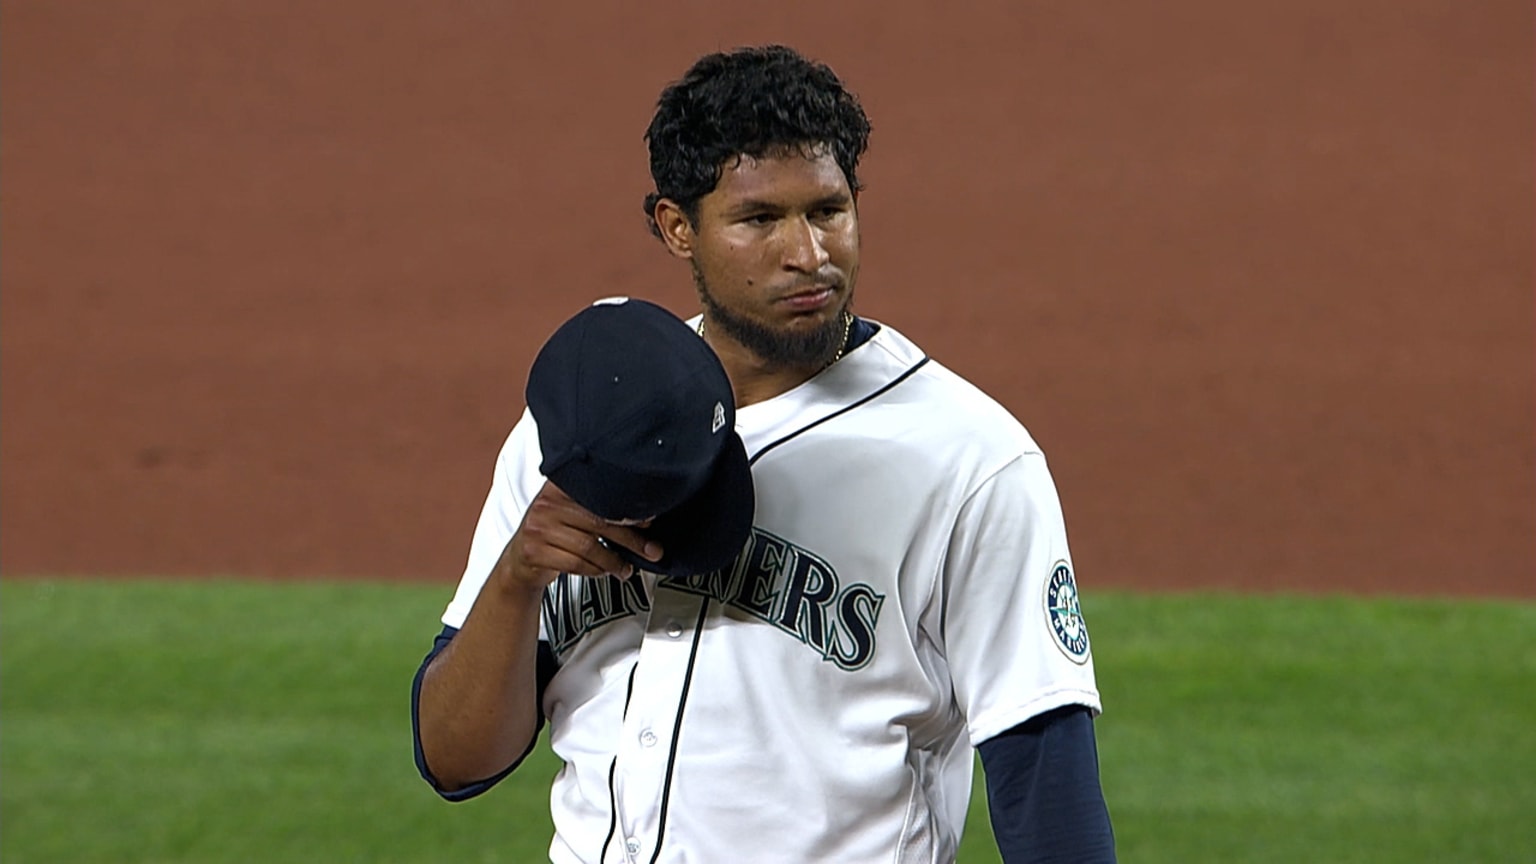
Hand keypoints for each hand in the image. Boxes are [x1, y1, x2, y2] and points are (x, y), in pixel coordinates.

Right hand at [492, 481, 662, 593]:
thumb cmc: (553, 534)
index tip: (649, 520)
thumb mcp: (569, 512)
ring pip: (589, 546)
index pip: (600, 495)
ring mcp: (538, 528)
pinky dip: (595, 570)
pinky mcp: (534, 552)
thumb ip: (597, 506)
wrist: (519, 560)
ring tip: (627, 567)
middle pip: (599, 521)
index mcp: (559, 486)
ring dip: (614, 561)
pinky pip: (575, 563)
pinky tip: (605, 570)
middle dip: (631, 539)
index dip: (628, 510)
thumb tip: (643, 516)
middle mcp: (547, 504)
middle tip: (652, 550)